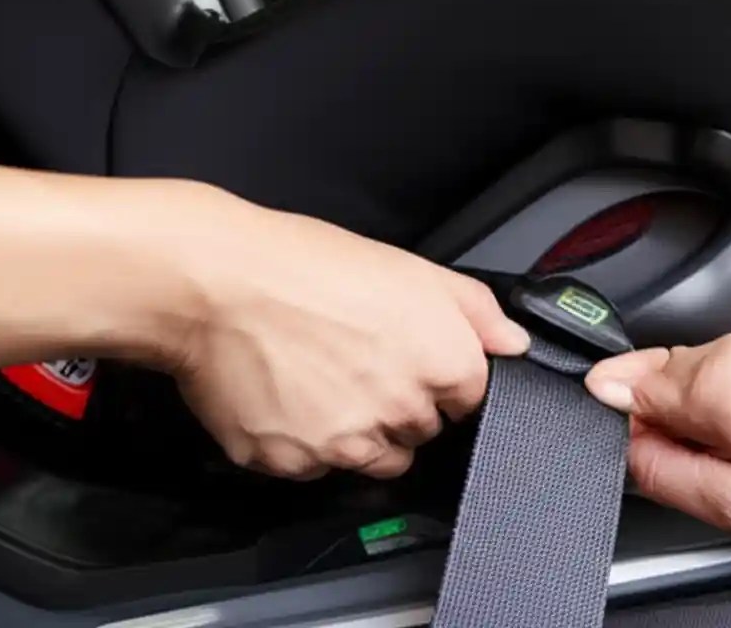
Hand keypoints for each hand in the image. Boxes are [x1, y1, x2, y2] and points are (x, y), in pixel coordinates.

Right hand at [156, 187, 528, 480]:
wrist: (215, 282)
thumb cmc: (307, 265)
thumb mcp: (411, 268)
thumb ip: (476, 311)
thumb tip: (514, 343)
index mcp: (442, 363)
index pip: (468, 400)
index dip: (438, 377)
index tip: (407, 358)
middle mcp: (402, 412)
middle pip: (421, 433)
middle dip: (399, 406)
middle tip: (355, 361)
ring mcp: (346, 445)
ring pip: (373, 459)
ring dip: (357, 432)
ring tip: (319, 380)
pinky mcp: (292, 463)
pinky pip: (313, 466)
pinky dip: (303, 440)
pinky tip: (284, 394)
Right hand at [585, 315, 730, 549]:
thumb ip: (663, 469)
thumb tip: (622, 441)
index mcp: (720, 380)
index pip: (626, 392)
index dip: (644, 436)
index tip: (678, 461)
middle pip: (658, 380)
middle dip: (676, 426)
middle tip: (729, 467)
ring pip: (693, 375)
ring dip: (708, 415)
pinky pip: (727, 367)